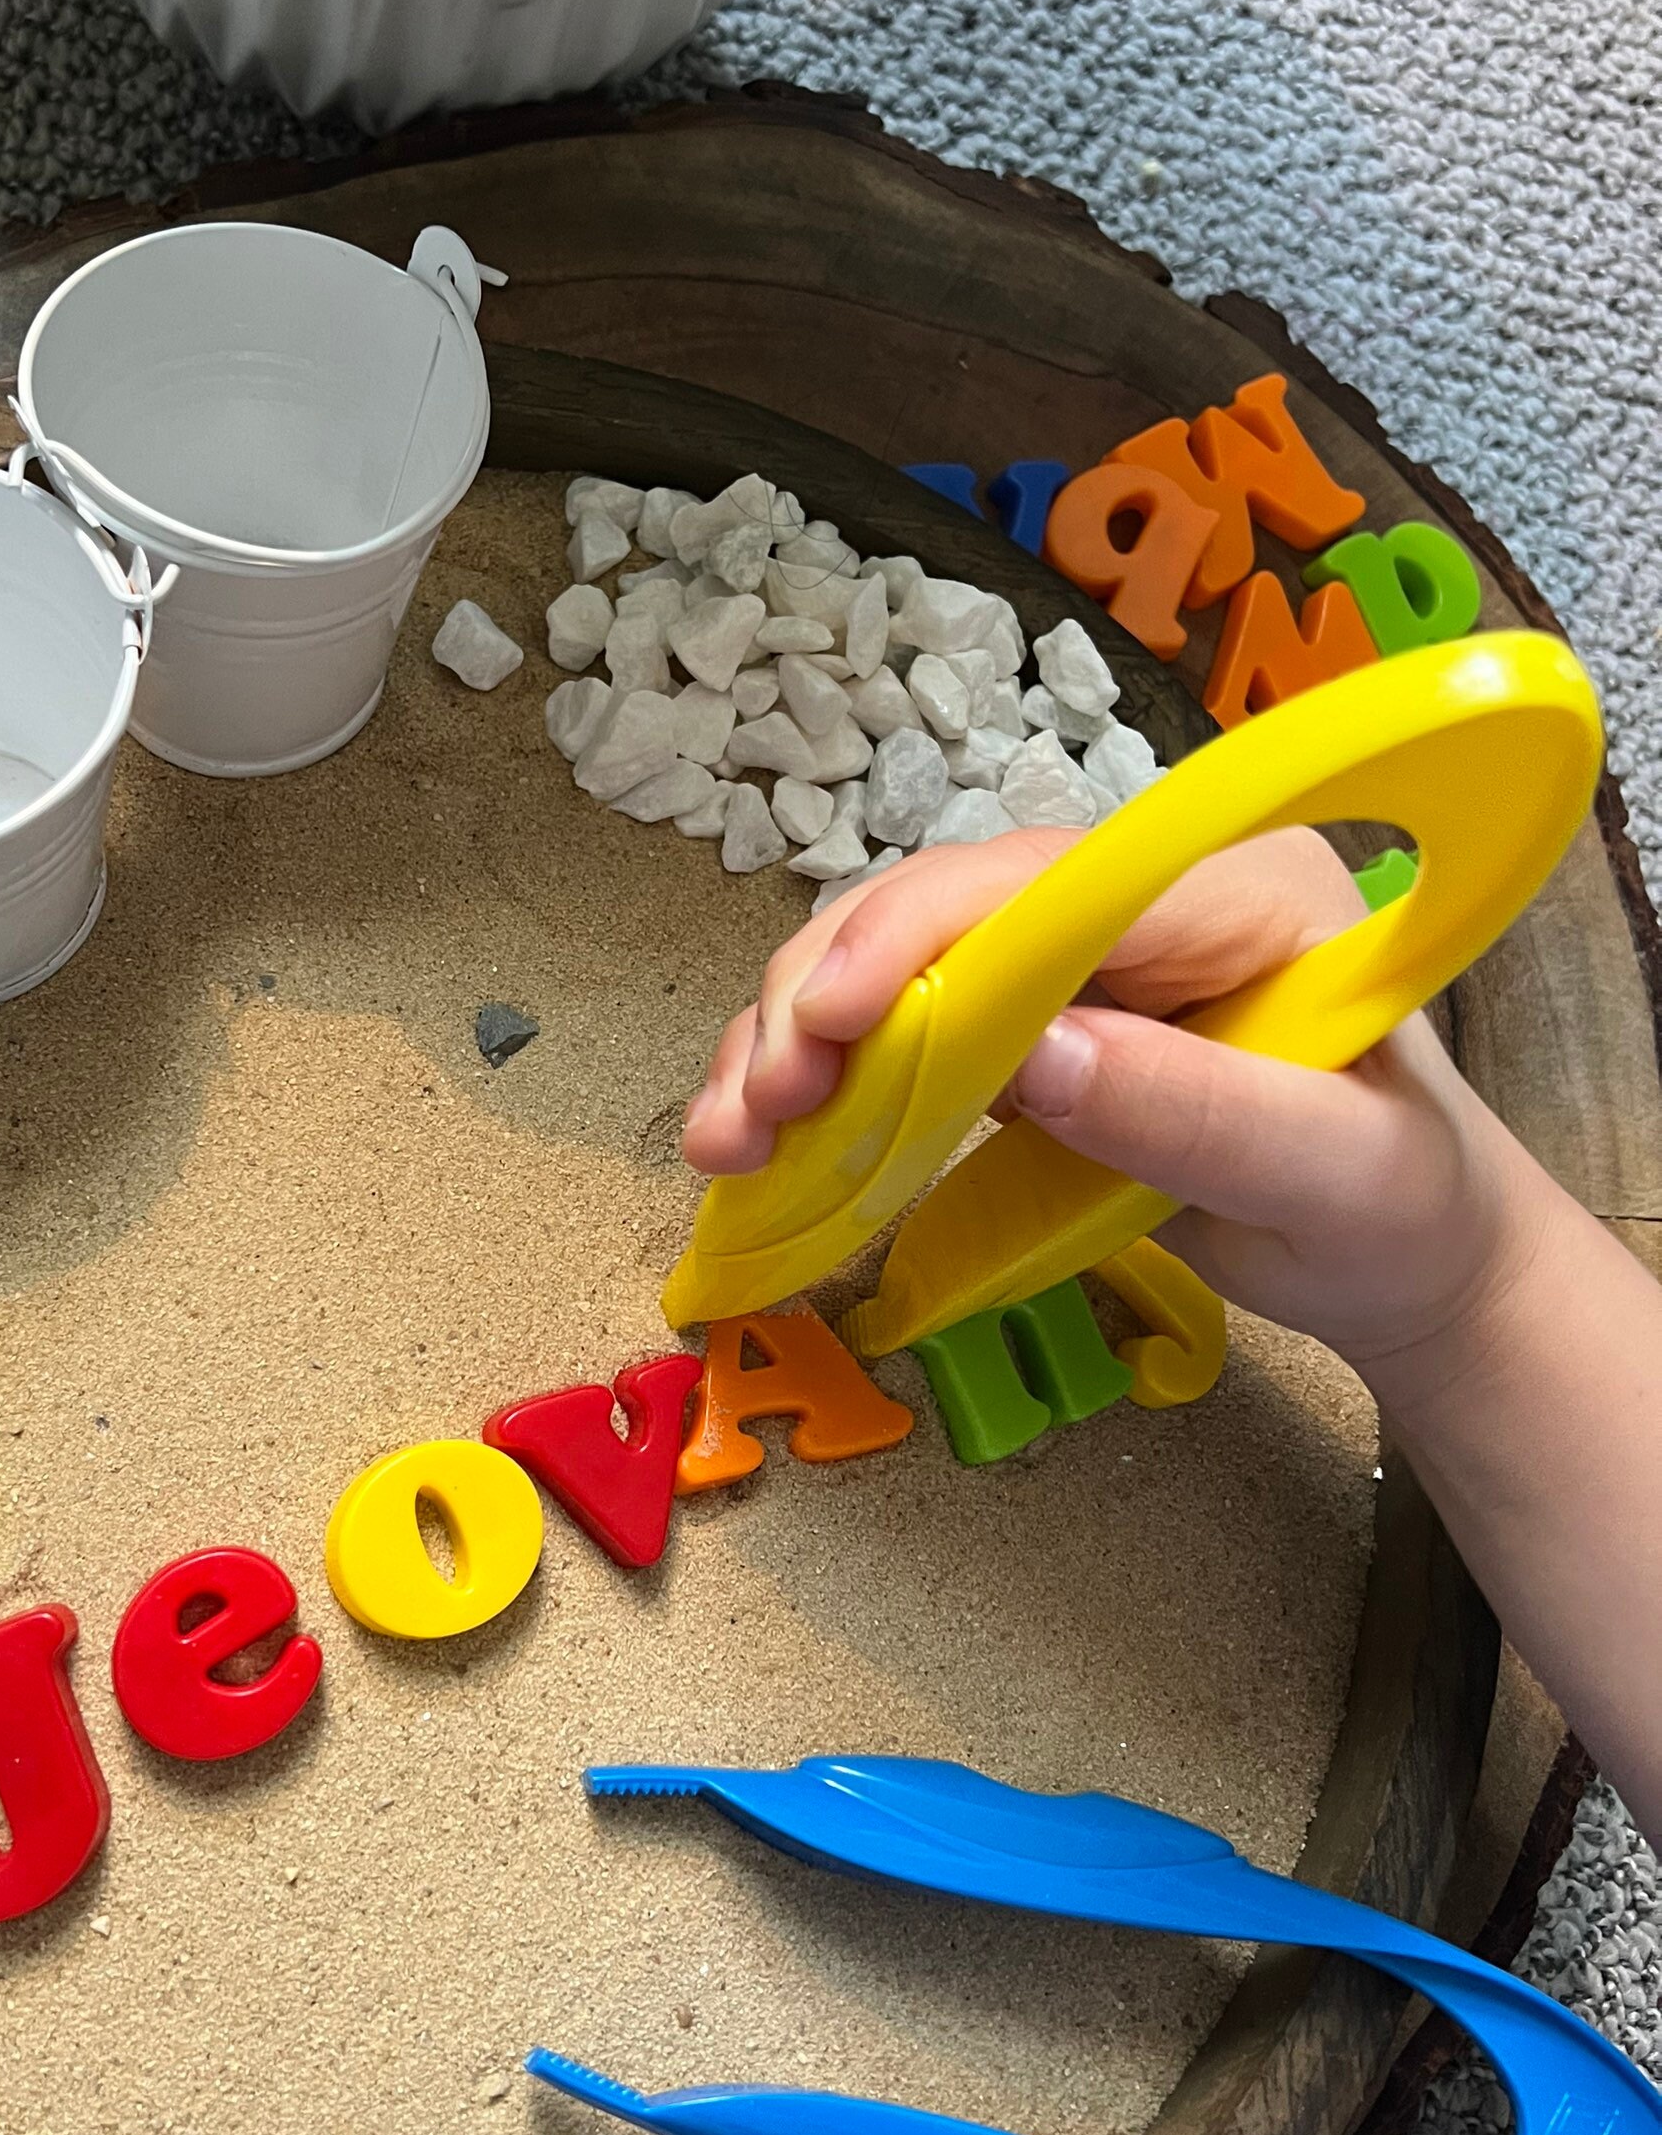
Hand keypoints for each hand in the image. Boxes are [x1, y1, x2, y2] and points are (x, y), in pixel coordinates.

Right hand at [683, 826, 1547, 1391]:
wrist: (1407, 1252)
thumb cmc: (1397, 1210)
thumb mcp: (1333, 1174)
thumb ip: (1196, 1111)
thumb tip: (1035, 1059)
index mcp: (1232, 887)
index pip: (1049, 881)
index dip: (922, 934)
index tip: (830, 1020)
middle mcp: (1135, 893)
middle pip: (943, 908)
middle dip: (826, 997)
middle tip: (754, 1111)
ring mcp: (1071, 953)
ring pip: (894, 960)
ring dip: (792, 1038)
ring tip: (727, 1138)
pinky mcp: (1024, 1015)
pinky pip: (897, 1023)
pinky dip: (816, 1075)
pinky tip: (758, 1135)